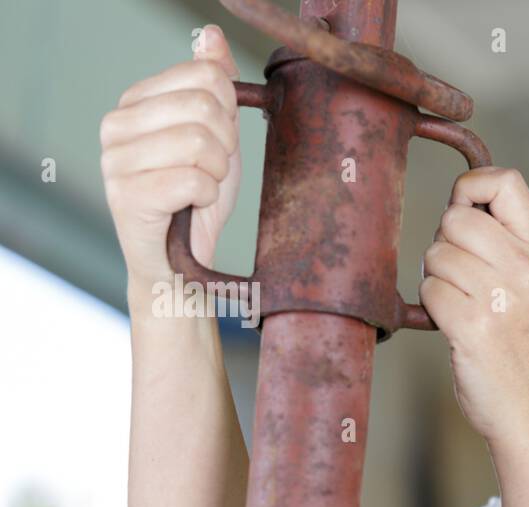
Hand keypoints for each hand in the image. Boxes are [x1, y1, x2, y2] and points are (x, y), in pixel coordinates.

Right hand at [100, 23, 241, 290]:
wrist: (181, 262)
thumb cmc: (197, 199)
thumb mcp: (217, 135)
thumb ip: (213, 85)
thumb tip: (210, 37)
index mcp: (136, 101)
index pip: (206, 75)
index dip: (229, 112)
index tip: (219, 141)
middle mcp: (115, 124)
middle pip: (205, 105)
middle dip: (225, 144)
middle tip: (211, 170)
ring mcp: (114, 159)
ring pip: (200, 142)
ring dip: (216, 173)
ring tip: (199, 189)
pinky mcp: (125, 195)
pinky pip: (193, 180)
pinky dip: (207, 197)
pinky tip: (190, 207)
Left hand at [419, 167, 528, 450]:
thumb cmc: (522, 350)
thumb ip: (504, 243)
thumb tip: (457, 203)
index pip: (506, 182)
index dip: (472, 188)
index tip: (466, 213)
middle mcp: (524, 270)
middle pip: (456, 217)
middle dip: (444, 244)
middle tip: (459, 276)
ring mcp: (500, 298)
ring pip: (436, 255)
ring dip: (436, 280)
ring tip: (460, 306)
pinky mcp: (473, 327)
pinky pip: (428, 291)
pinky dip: (431, 309)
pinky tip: (453, 327)